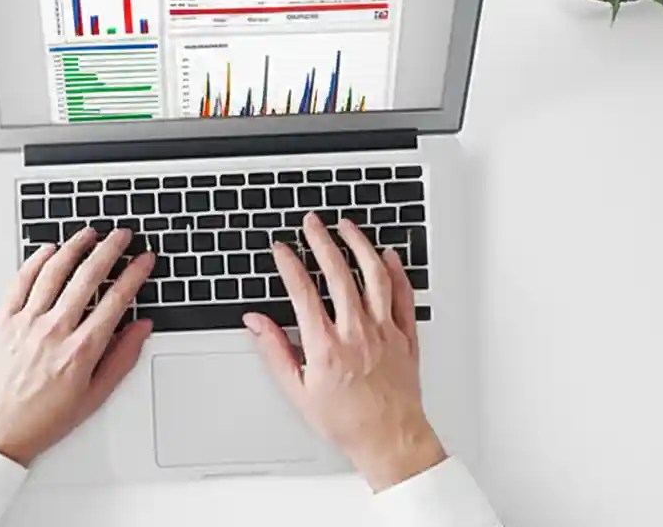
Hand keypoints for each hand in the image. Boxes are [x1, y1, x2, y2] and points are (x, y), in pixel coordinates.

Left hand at [0, 228, 153, 465]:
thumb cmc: (42, 420)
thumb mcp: (94, 396)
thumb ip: (122, 358)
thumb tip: (141, 328)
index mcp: (81, 351)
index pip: (116, 299)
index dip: (134, 274)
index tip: (144, 260)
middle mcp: (54, 331)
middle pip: (88, 276)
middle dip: (110, 249)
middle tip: (122, 236)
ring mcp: (26, 323)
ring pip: (55, 271)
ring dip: (75, 246)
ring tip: (89, 233)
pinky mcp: (2, 321)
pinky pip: (21, 281)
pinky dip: (37, 260)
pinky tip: (49, 250)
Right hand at [242, 212, 446, 490]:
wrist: (389, 439)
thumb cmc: (346, 421)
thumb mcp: (298, 391)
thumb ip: (275, 351)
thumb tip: (256, 323)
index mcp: (326, 346)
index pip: (302, 291)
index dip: (289, 263)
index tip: (281, 248)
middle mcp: (358, 333)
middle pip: (338, 273)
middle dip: (321, 241)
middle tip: (311, 223)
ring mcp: (385, 332)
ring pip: (374, 276)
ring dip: (359, 245)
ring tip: (346, 227)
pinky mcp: (406, 336)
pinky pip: (404, 295)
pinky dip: (396, 271)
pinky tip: (388, 255)